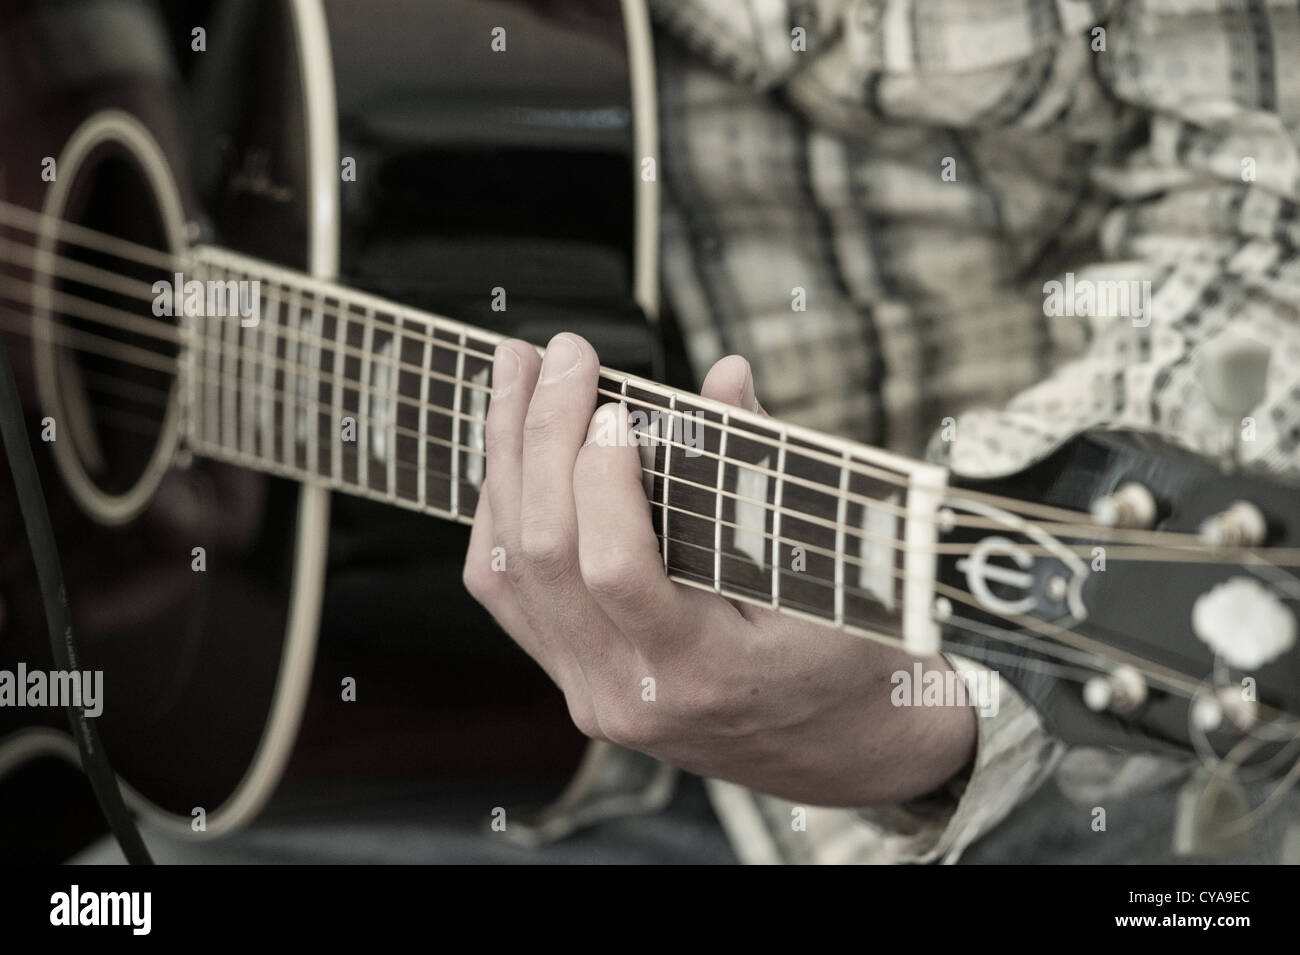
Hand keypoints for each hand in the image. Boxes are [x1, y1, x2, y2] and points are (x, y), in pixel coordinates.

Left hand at [462, 333, 975, 805]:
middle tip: (557, 354)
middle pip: (544, 558)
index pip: (619, 573)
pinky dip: (500, 512)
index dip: (604, 481)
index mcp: (705, 674)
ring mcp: (589, 694)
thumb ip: (765, 475)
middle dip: (541, 438)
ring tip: (513, 374)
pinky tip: (511, 451)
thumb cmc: (850, 658)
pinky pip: (508, 593)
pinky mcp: (573, 680)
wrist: (841, 752)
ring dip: (504, 461)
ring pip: (508, 570)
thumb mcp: (833, 575)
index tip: (618, 405)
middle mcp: (628, 695)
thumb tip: (723, 374)